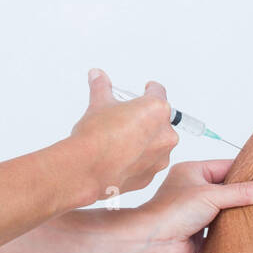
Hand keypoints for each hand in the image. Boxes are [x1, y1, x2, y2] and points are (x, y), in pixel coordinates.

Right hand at [67, 69, 179, 205]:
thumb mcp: (98, 103)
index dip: (151, 89)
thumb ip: (101, 87)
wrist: (88, 170)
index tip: (147, 89)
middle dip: (144, 118)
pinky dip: (138, 159)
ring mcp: (160, 157)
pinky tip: (119, 157)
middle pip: (159, 120)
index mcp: (156, 110)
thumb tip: (97, 76)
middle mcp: (164, 134)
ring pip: (156, 143)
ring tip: (120, 140)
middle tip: (125, 118)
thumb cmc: (97, 138)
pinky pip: (148, 163)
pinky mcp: (150, 176)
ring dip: (143, 140)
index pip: (158, 92)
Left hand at [119, 159, 252, 252]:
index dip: (248, 171)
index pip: (227, 167)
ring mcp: (196, 214)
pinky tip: (249, 234)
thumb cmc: (170, 213)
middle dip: (247, 195)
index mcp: (193, 172)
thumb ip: (242, 192)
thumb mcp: (211, 195)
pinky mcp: (198, 235)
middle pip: (228, 190)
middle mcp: (194, 191)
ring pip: (226, 212)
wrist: (151, 244)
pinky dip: (232, 234)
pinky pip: (221, 232)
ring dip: (239, 216)